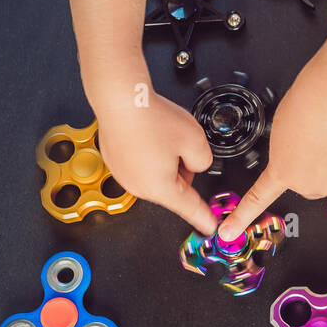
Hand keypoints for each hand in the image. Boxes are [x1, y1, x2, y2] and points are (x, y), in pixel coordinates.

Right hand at [94, 94, 217, 234]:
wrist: (120, 99)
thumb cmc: (151, 118)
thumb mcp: (195, 141)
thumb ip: (203, 161)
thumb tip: (195, 165)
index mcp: (160, 188)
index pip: (189, 208)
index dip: (203, 217)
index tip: (210, 228)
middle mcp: (139, 187)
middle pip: (174, 187)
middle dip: (183, 170)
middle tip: (181, 145)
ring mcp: (124, 176)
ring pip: (158, 175)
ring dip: (166, 160)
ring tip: (162, 136)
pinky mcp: (116, 163)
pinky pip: (142, 164)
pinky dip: (150, 153)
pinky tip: (149, 135)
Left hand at [215, 78, 326, 241]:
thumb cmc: (306, 109)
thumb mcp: (285, 129)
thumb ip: (293, 148)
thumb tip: (311, 149)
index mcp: (279, 170)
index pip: (257, 198)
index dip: (242, 218)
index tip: (228, 232)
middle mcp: (302, 185)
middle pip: (314, 181)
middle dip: (320, 165)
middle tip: (322, 141)